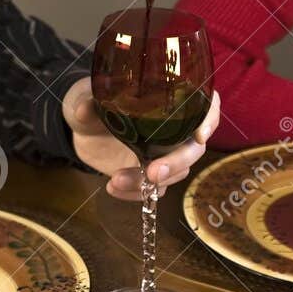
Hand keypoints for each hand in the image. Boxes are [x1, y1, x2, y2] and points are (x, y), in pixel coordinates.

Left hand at [62, 79, 221, 199]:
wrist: (83, 129)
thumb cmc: (95, 101)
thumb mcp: (89, 97)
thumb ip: (89, 102)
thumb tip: (86, 109)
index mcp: (170, 99)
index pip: (206, 105)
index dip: (209, 120)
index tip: (200, 136)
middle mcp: (175, 127)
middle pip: (194, 148)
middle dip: (177, 163)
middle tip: (154, 173)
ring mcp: (165, 152)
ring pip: (176, 174)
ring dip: (150, 182)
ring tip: (116, 180)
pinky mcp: (151, 172)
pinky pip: (154, 189)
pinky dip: (136, 193)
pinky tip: (113, 187)